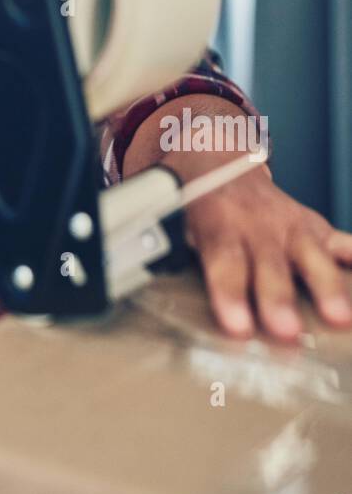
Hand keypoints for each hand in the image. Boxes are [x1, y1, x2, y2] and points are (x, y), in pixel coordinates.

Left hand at [161, 145, 351, 339]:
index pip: (223, 263)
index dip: (229, 294)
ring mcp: (289, 224)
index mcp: (219, 226)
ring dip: (326, 286)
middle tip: (286, 331)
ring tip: (339, 316)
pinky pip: (341, 241)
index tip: (238, 326)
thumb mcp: (179, 227)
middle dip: (278, 298)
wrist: (216, 162)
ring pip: (310, 254)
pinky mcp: (313, 226)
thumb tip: (160, 291)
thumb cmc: (199, 208)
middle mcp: (257, 225)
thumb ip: (177, 258)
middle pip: (269, 265)